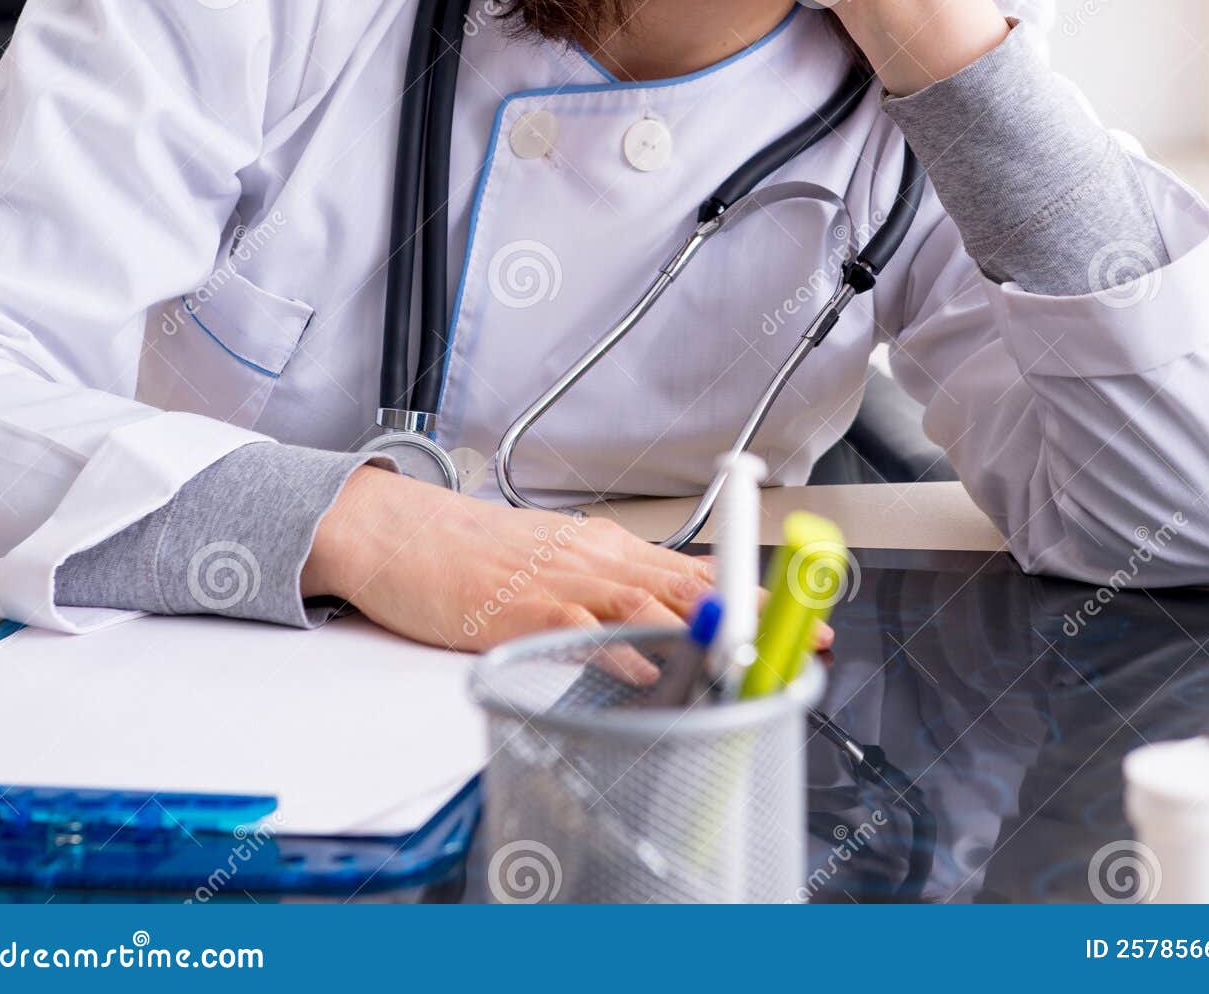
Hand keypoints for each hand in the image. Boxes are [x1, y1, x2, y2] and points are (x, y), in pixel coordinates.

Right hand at [301, 465, 833, 653]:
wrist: (404, 536)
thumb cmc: (473, 553)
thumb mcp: (555, 555)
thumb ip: (607, 580)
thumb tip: (659, 607)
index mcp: (607, 548)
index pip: (697, 567)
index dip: (755, 591)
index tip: (804, 610)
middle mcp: (597, 560)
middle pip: (691, 586)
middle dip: (754, 615)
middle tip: (803, 639)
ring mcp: (565, 586)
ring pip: (652, 607)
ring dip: (707, 634)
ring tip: (754, 659)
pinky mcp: (527, 614)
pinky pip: (588, 636)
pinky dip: (627, 655)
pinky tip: (658, 674)